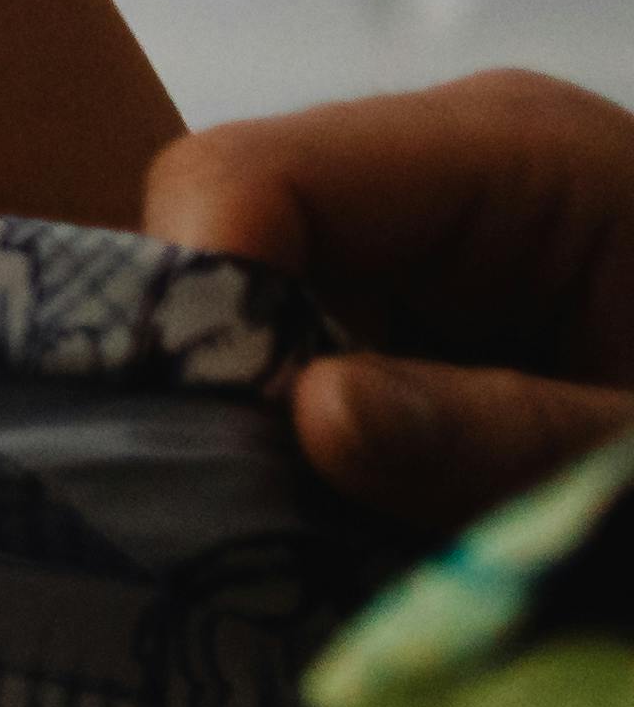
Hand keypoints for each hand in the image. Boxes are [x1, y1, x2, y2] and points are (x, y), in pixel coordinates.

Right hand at [145, 67, 633, 528]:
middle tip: (257, 530)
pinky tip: (363, 541)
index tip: (211, 449)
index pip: (252, 176)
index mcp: (513, 154)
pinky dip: (318, 474)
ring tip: (332, 552)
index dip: (193, 298)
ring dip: (273, 450)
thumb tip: (306, 412)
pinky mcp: (436, 338)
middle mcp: (447, 182)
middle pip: (229, 253)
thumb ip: (505, 437)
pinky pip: (314, 384)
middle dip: (229, 390)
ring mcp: (437, 260)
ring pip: (257, 333)